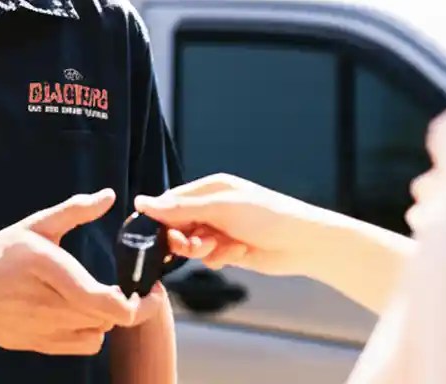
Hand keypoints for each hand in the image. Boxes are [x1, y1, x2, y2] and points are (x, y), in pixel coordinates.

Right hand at [0, 189, 146, 355]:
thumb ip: (75, 210)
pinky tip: (81, 310)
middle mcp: (53, 307)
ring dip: (109, 316)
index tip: (151, 286)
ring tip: (101, 294)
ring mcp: (48, 331)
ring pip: (101, 332)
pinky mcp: (44, 345)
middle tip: (132, 284)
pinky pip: (86, 345)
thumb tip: (109, 196)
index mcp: (54, 272)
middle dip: (130, 302)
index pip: (110, 304)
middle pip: (112, 318)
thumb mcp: (37, 225)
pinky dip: (93, 330)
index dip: (141, 302)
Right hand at [135, 174, 325, 276]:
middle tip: (193, 246)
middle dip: (183, 238)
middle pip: (178, 225)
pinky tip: (237, 253)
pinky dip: (218, 258)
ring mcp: (220, 229)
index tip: (154, 235)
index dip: (161, 219)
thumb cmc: (266, 215)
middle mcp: (212, 207)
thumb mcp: (221, 208)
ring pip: (191, 244)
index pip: (171, 201)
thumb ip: (181, 208)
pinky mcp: (229, 250)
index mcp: (210, 187)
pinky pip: (208, 258)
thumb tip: (142, 203)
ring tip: (222, 248)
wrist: (303, 243)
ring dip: (203, 250)